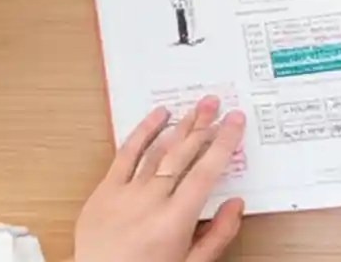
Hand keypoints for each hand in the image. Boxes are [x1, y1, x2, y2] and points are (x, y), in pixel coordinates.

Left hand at [74, 96, 245, 261]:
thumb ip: (217, 235)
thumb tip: (236, 205)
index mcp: (174, 222)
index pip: (206, 172)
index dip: (223, 143)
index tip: (234, 123)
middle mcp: (150, 203)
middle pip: (182, 154)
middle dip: (203, 126)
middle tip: (215, 105)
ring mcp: (125, 194)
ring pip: (157, 150)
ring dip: (179, 126)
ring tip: (194, 108)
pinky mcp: (104, 192)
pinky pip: (125, 154)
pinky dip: (142, 133)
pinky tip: (156, 118)